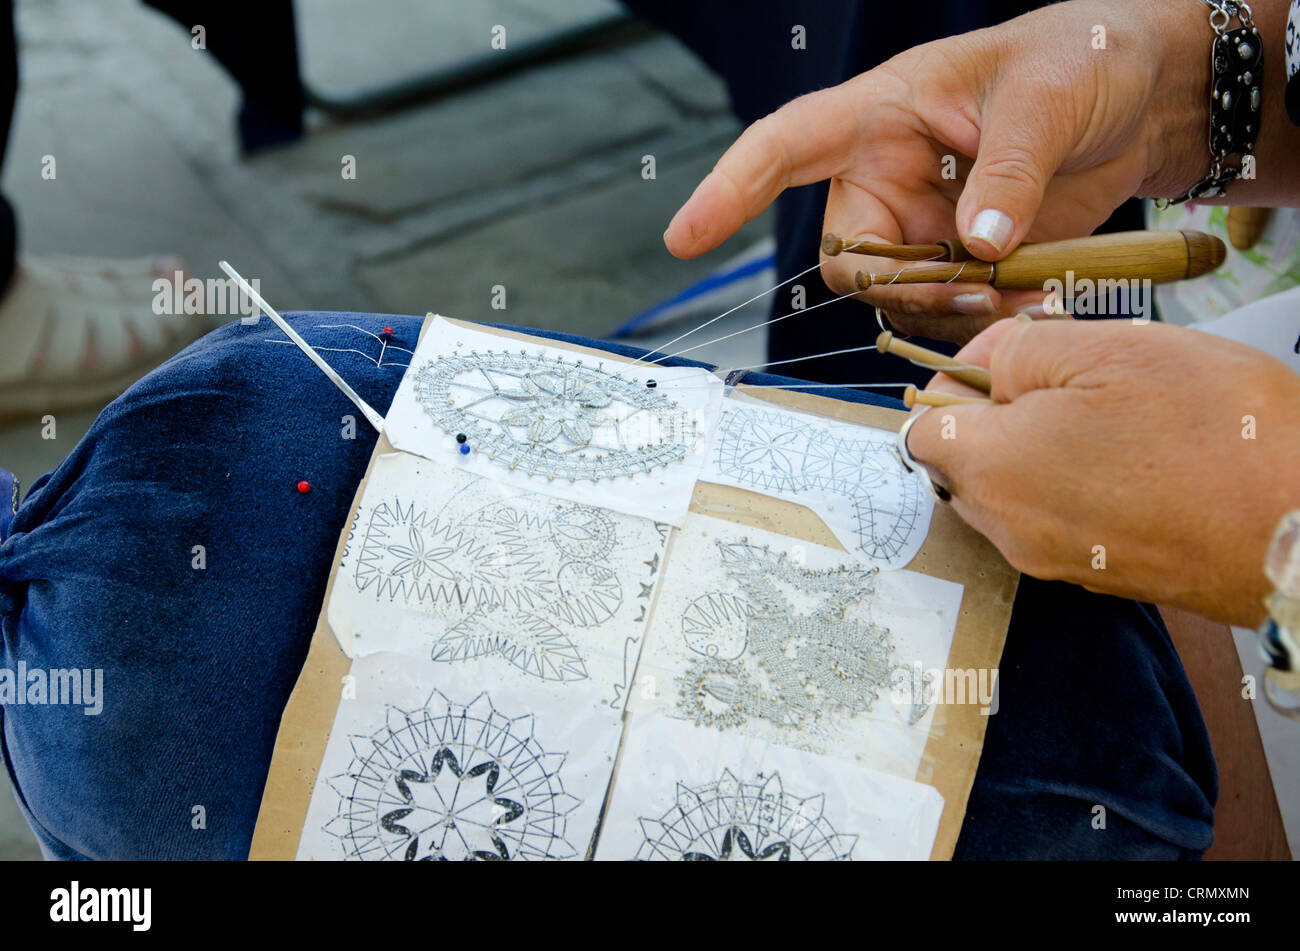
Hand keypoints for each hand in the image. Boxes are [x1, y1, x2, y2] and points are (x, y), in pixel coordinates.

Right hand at [663, 0, 1214, 343]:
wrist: (1145, 96)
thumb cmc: (1084, 57)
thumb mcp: (1047, 98)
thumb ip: (1008, 171)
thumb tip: (977, 245)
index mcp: (882, 114)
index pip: (785, 148)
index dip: (729, 190)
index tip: (685, 236)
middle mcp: (888, 174)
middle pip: (848, 256)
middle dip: (898, 285)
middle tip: (971, 284)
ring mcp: (925, 222)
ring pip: (896, 295)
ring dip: (948, 308)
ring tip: (1021, 290)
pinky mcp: (964, 258)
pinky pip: (948, 308)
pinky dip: (985, 318)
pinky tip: (1036, 296)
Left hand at [905, 318, 1299, 625]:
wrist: (1299, 532)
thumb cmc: (1212, 433)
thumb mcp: (1107, 348)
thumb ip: (1018, 351)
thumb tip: (984, 365)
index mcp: (990, 469)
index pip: (921, 427)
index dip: (957, 381)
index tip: (1012, 357)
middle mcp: (1007, 528)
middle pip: (966, 461)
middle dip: (1001, 413)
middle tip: (1076, 378)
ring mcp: (1054, 560)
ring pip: (1015, 489)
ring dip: (1045, 447)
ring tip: (1117, 415)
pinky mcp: (1100, 575)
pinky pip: (1062, 518)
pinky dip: (1081, 483)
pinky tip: (1140, 457)